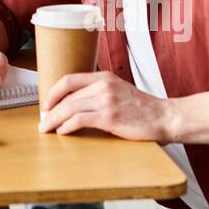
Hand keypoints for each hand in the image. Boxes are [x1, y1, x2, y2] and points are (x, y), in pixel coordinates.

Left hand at [40, 70, 176, 141]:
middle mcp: (103, 86)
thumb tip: (76, 102)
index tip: (46, 103)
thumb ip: (100, 92)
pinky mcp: (110, 117)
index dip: (53, 91)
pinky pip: (80, 120)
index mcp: (104, 77)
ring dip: (55, 120)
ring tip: (47, 128)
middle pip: (67, 96)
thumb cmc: (143, 108)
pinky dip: (67, 126)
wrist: (165, 117)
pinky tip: (63, 132)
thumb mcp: (119, 90)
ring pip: (70, 108)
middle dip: (51, 110)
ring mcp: (106, 101)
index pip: (69, 79)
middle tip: (43, 121)